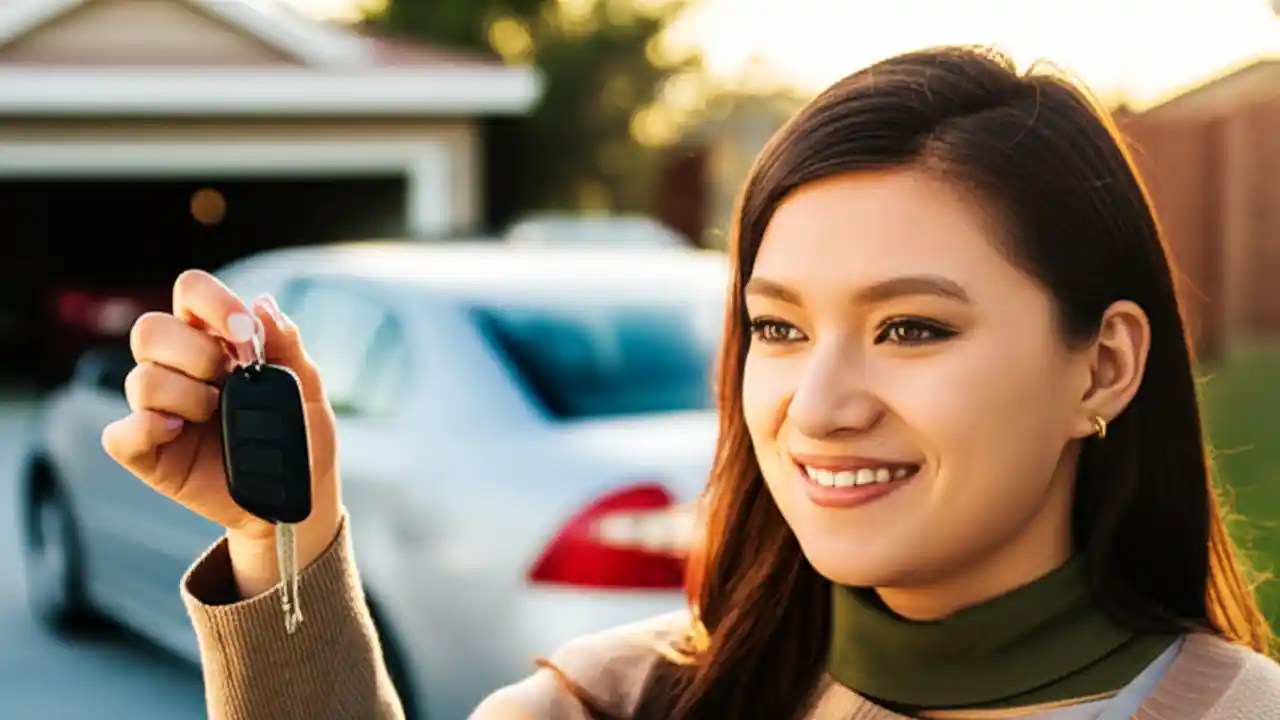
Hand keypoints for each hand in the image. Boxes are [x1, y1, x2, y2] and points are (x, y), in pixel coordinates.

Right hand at [102, 269, 341, 598]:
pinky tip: (178, 432)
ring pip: (139, 379)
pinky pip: (119, 433)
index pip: (191, 292)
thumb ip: (287, 343)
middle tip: (230, 380)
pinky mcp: (146, 451)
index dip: (211, 302)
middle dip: (196, 352)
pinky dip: (145, 428)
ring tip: (216, 415)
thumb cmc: (299, 438)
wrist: (295, 498)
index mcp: (215, 340)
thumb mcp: (307, 388)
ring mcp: (158, 409)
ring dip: (186, 395)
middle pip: (150, 329)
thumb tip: (262, 303)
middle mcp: (178, 368)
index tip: (244, 333)